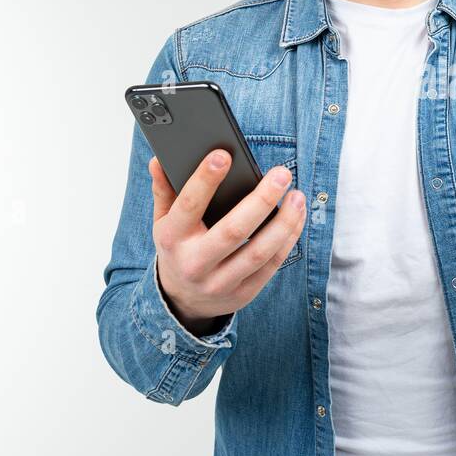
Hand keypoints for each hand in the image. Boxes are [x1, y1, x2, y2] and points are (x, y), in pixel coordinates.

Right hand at [147, 149, 306, 334]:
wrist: (183, 300)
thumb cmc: (178, 248)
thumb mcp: (163, 221)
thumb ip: (165, 190)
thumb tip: (159, 160)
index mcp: (172, 238)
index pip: (188, 206)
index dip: (205, 180)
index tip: (224, 155)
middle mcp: (195, 262)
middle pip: (233, 231)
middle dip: (261, 200)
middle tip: (281, 174)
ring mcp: (220, 282)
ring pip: (258, 251)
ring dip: (284, 222)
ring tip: (297, 196)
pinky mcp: (244, 293)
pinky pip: (271, 265)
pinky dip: (288, 239)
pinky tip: (297, 217)